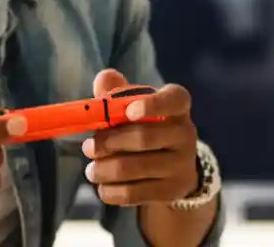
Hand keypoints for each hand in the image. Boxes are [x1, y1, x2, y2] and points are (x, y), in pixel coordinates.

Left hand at [82, 69, 199, 205]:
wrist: (173, 166)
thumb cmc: (147, 125)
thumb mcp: (135, 105)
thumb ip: (116, 91)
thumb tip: (104, 78)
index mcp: (177, 106)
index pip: (174, 99)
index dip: (152, 104)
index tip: (128, 111)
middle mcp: (185, 133)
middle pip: (144, 137)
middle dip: (109, 142)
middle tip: (88, 147)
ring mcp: (181, 164)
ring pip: (135, 168)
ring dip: (104, 169)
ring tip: (91, 169)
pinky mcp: (171, 190)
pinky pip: (135, 193)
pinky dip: (112, 191)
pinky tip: (103, 185)